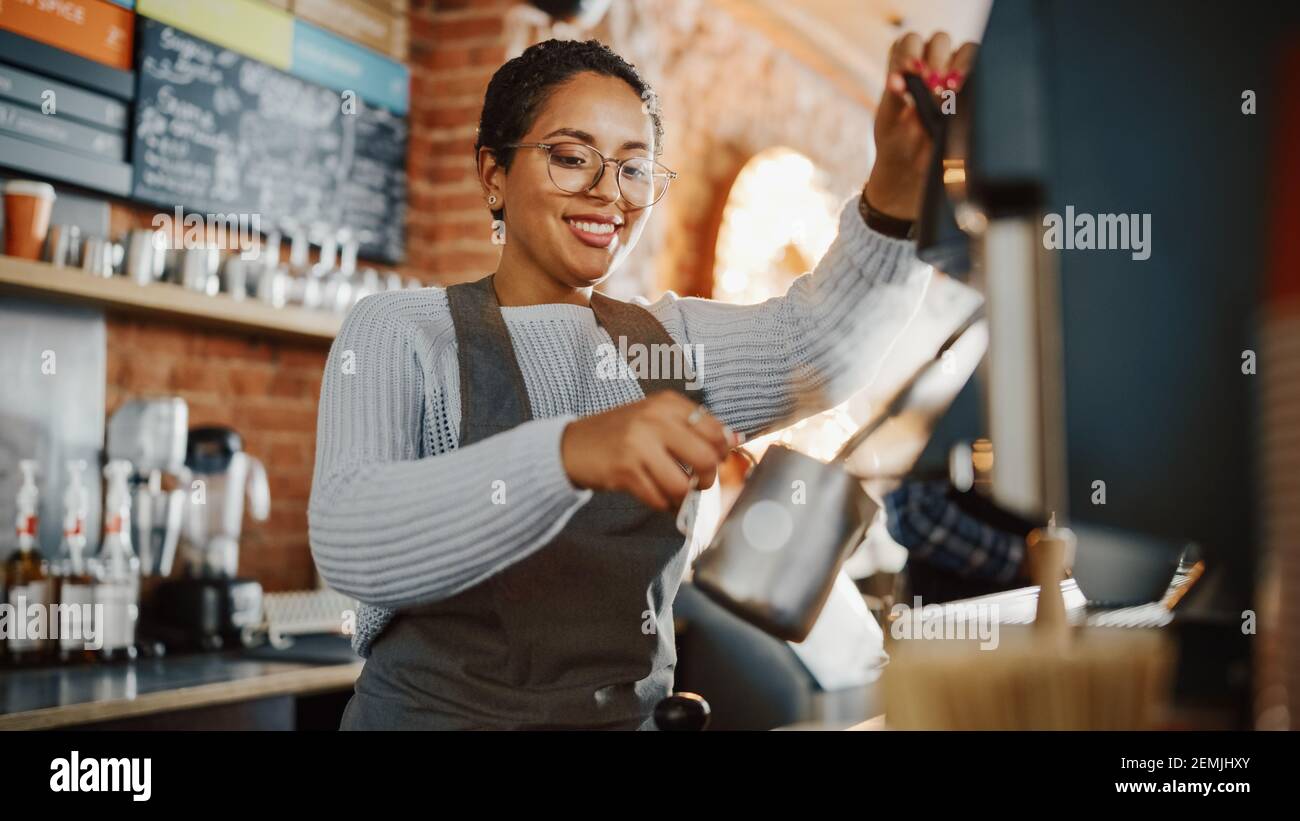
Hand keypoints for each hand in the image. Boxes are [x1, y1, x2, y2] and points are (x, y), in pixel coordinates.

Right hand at [561, 392, 740, 511]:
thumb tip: (735, 439)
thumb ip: (693, 427)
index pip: (715, 430)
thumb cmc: (620, 434)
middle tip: (698, 482)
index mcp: (667, 403)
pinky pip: (660, 498)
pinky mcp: (625, 471)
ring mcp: (639, 445)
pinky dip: (663, 503)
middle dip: (707, 478)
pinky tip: (655, 494)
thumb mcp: (656, 418)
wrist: (572, 446)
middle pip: (706, 458)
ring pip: (683, 485)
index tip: (714, 460)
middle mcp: (654, 419)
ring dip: (683, 496)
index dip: (722, 452)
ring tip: (675, 491)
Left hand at [864, 31, 978, 220]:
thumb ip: (894, 97)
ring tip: (951, 91)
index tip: (910, 72)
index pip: (910, 41)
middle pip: (940, 41)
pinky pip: (983, 70)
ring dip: (960, 67)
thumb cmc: (896, 140)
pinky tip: (965, 95)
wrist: (913, 168)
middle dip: (936, 61)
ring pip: (967, 50)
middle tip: (932, 87)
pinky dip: (976, 78)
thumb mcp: (889, 120)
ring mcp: (956, 72)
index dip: (911, 53)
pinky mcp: (975, 87)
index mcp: (905, 63)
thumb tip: (897, 80)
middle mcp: (931, 62)